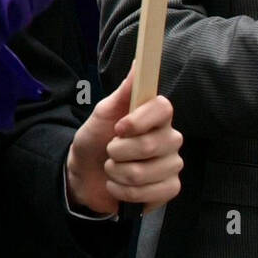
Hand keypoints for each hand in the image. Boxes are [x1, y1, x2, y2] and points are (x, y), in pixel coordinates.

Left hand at [66, 67, 182, 215]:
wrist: (86, 174)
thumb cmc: (96, 139)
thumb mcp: (103, 113)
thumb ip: (123, 92)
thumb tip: (138, 64)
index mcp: (155, 116)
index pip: (164, 108)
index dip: (140, 120)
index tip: (119, 127)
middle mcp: (169, 139)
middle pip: (152, 144)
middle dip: (118, 151)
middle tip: (109, 151)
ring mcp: (172, 165)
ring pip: (146, 172)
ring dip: (118, 173)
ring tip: (112, 169)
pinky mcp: (169, 189)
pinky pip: (151, 193)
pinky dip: (125, 192)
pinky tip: (119, 186)